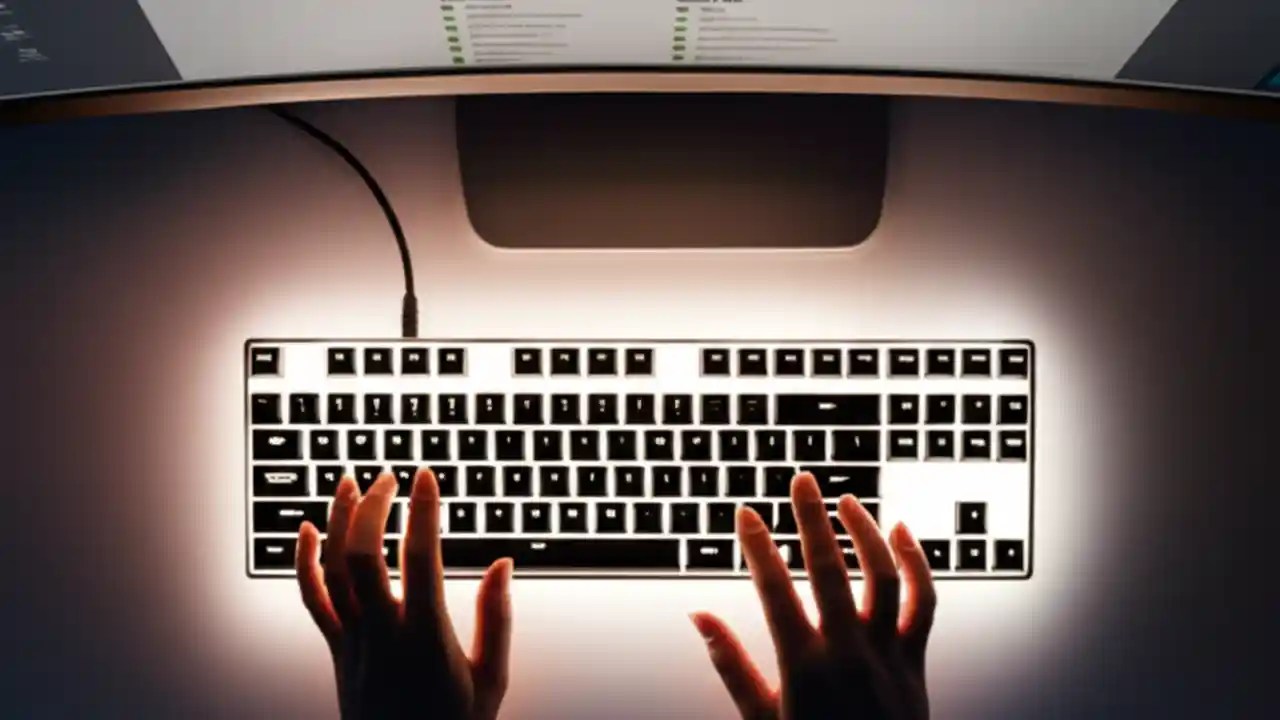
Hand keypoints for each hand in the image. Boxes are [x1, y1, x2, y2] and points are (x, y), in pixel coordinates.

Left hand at [295, 469, 512, 719]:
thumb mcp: (492, 676)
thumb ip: (497, 617)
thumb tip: (503, 563)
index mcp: (427, 639)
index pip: (421, 559)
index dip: (422, 511)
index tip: (427, 476)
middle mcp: (384, 636)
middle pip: (364, 557)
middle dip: (372, 507)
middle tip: (390, 477)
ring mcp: (354, 644)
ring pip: (334, 571)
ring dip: (338, 521)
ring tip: (349, 482)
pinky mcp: (338, 652)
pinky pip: (313, 601)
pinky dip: (304, 562)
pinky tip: (307, 528)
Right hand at [691, 472, 935, 719]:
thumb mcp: (760, 719)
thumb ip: (730, 664)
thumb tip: (699, 615)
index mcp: (804, 668)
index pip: (774, 591)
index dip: (757, 547)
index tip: (745, 514)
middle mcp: (847, 655)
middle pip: (830, 570)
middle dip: (812, 519)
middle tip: (801, 480)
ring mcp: (887, 656)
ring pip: (883, 579)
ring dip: (865, 533)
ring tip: (846, 502)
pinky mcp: (915, 662)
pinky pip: (925, 603)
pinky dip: (916, 564)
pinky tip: (901, 532)